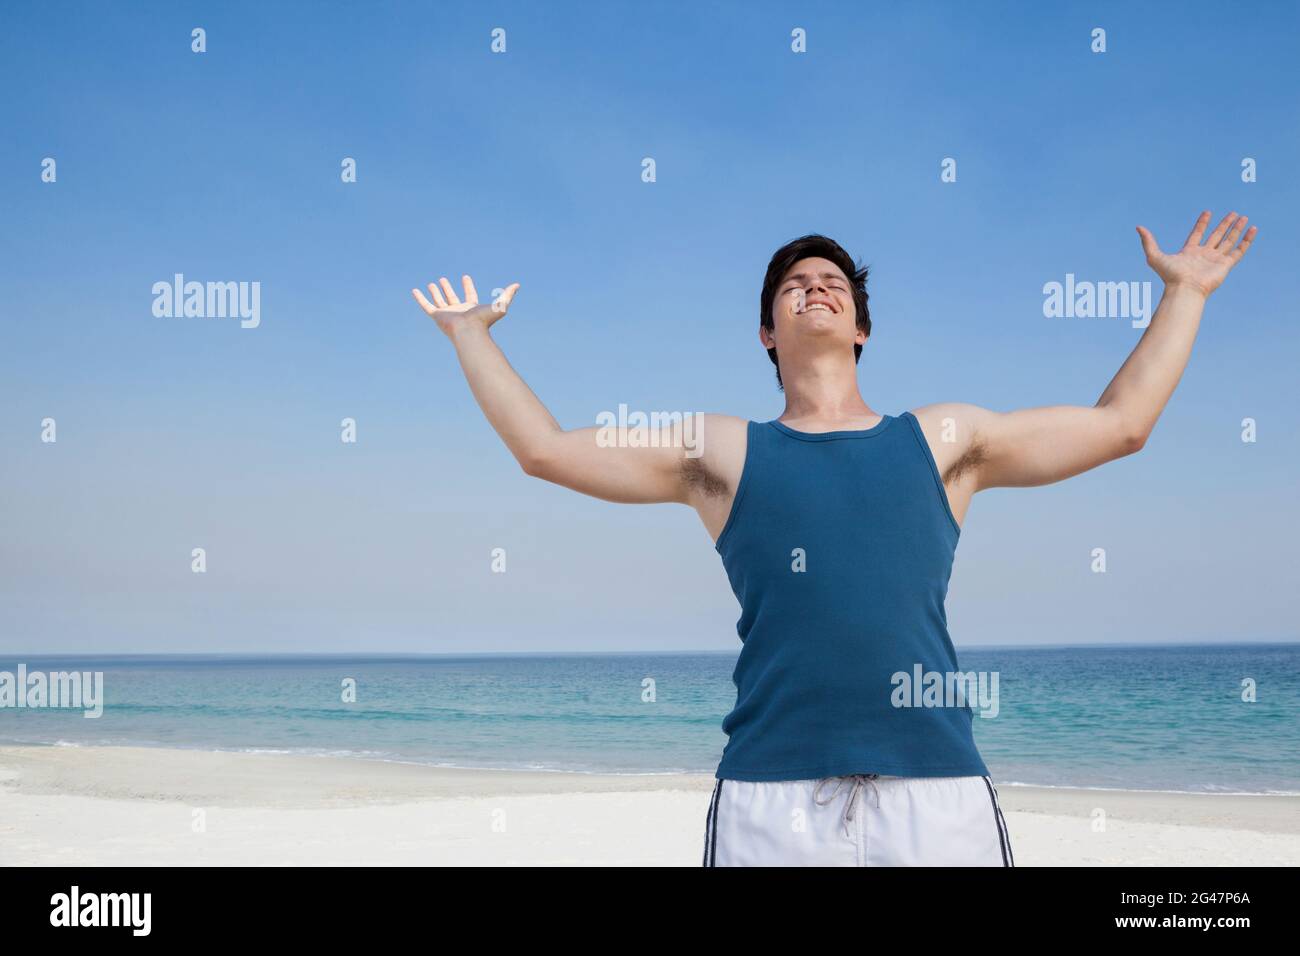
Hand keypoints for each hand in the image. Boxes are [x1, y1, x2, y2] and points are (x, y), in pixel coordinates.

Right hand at [411, 274, 520, 336]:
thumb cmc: (484, 321)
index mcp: (471, 309)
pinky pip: (426, 306)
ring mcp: (447, 314)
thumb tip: (518, 285)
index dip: (468, 286)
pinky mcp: (437, 316)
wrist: (470, 332)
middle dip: (448, 289)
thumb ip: (508, 294)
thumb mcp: (500, 305)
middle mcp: (458, 311)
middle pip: (452, 298)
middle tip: (443, 280)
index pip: (469, 295)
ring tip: (432, 284)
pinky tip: (414, 290)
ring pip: (439, 301)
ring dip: (436, 292)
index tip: (465, 277)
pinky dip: (420, 298)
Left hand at [1136, 211, 1256, 296]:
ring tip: (1243, 217)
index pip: (1198, 234)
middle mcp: (1204, 255)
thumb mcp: (1155, 255)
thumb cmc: (1170, 275)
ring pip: (1228, 241)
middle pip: (1216, 236)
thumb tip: (1138, 227)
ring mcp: (1215, 260)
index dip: (1202, 223)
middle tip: (1233, 213)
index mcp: (1189, 252)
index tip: (1208, 212)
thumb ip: (1148, 241)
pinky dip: (1246, 240)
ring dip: (1236, 229)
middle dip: (1224, 224)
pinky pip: (1239, 250)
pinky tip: (1252, 229)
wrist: (1184, 289)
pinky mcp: (1226, 265)